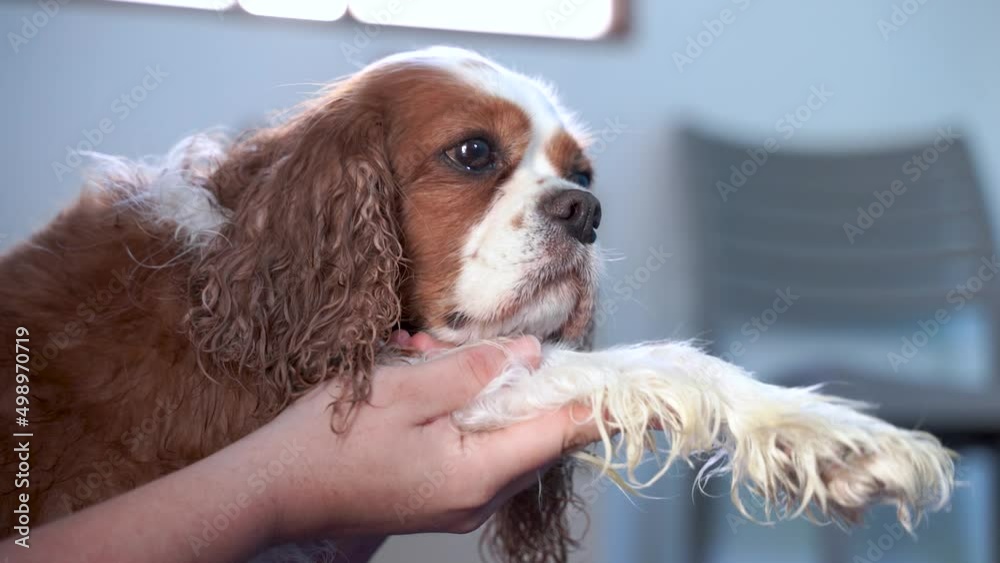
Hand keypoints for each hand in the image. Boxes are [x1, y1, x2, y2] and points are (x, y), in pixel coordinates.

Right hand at [249, 333, 598, 544]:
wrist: (274, 492)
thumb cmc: (330, 443)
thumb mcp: (405, 391)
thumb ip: (472, 371)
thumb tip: (528, 355)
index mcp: (480, 473)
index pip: (566, 431)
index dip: (609, 404)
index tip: (652, 390)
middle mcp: (480, 497)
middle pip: (541, 435)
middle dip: (539, 385)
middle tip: (527, 346)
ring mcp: (460, 502)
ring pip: (509, 439)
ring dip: (496, 395)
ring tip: (436, 359)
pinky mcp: (441, 495)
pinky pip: (479, 449)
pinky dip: (472, 413)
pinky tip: (430, 381)